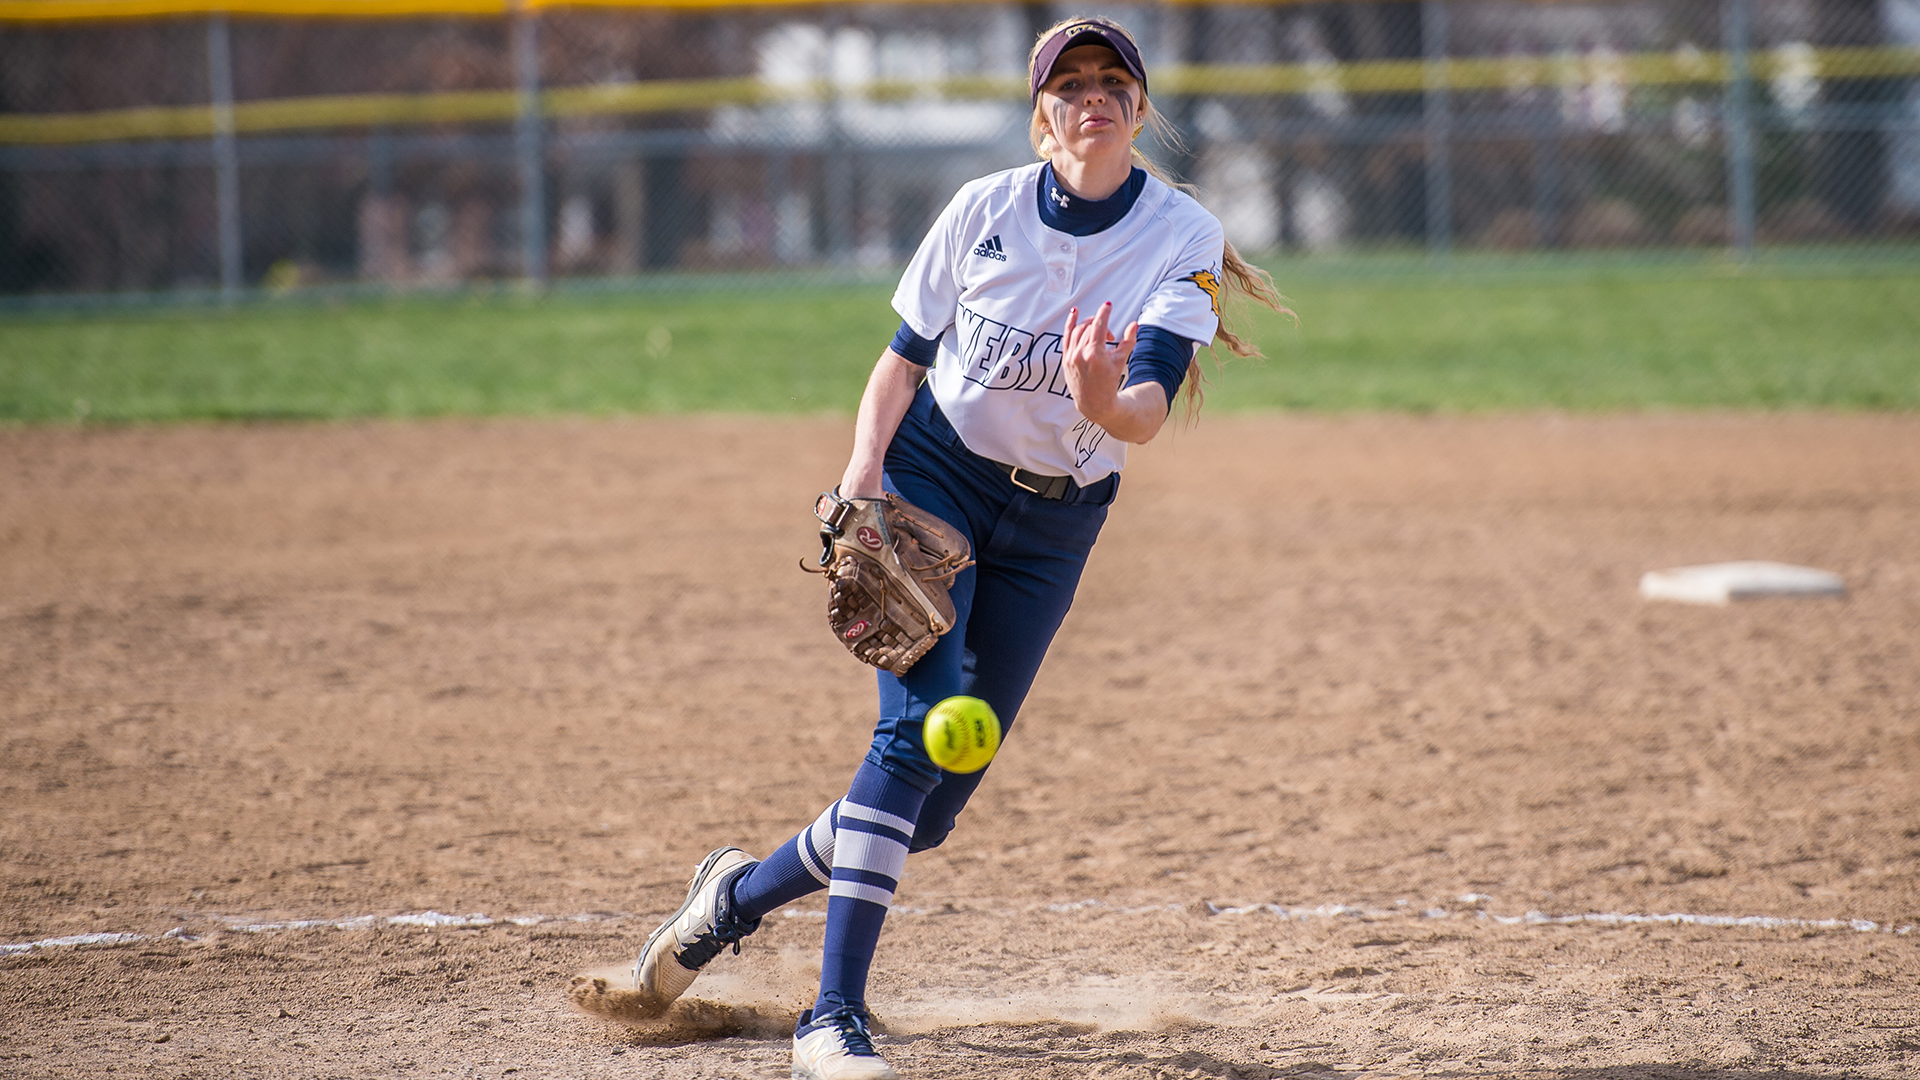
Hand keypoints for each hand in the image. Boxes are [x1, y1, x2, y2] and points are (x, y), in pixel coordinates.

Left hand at [1061, 303, 1138, 428]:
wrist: (1094, 402)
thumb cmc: (1109, 382)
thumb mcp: (1121, 361)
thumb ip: (1128, 341)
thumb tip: (1134, 324)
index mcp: (1095, 354)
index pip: (1098, 325)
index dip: (1104, 313)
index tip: (1108, 305)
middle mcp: (1080, 354)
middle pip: (1089, 328)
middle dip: (1100, 325)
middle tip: (1110, 335)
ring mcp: (1071, 357)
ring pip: (1078, 330)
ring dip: (1088, 325)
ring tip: (1098, 330)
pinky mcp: (1066, 359)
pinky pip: (1066, 336)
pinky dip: (1070, 324)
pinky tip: (1074, 313)